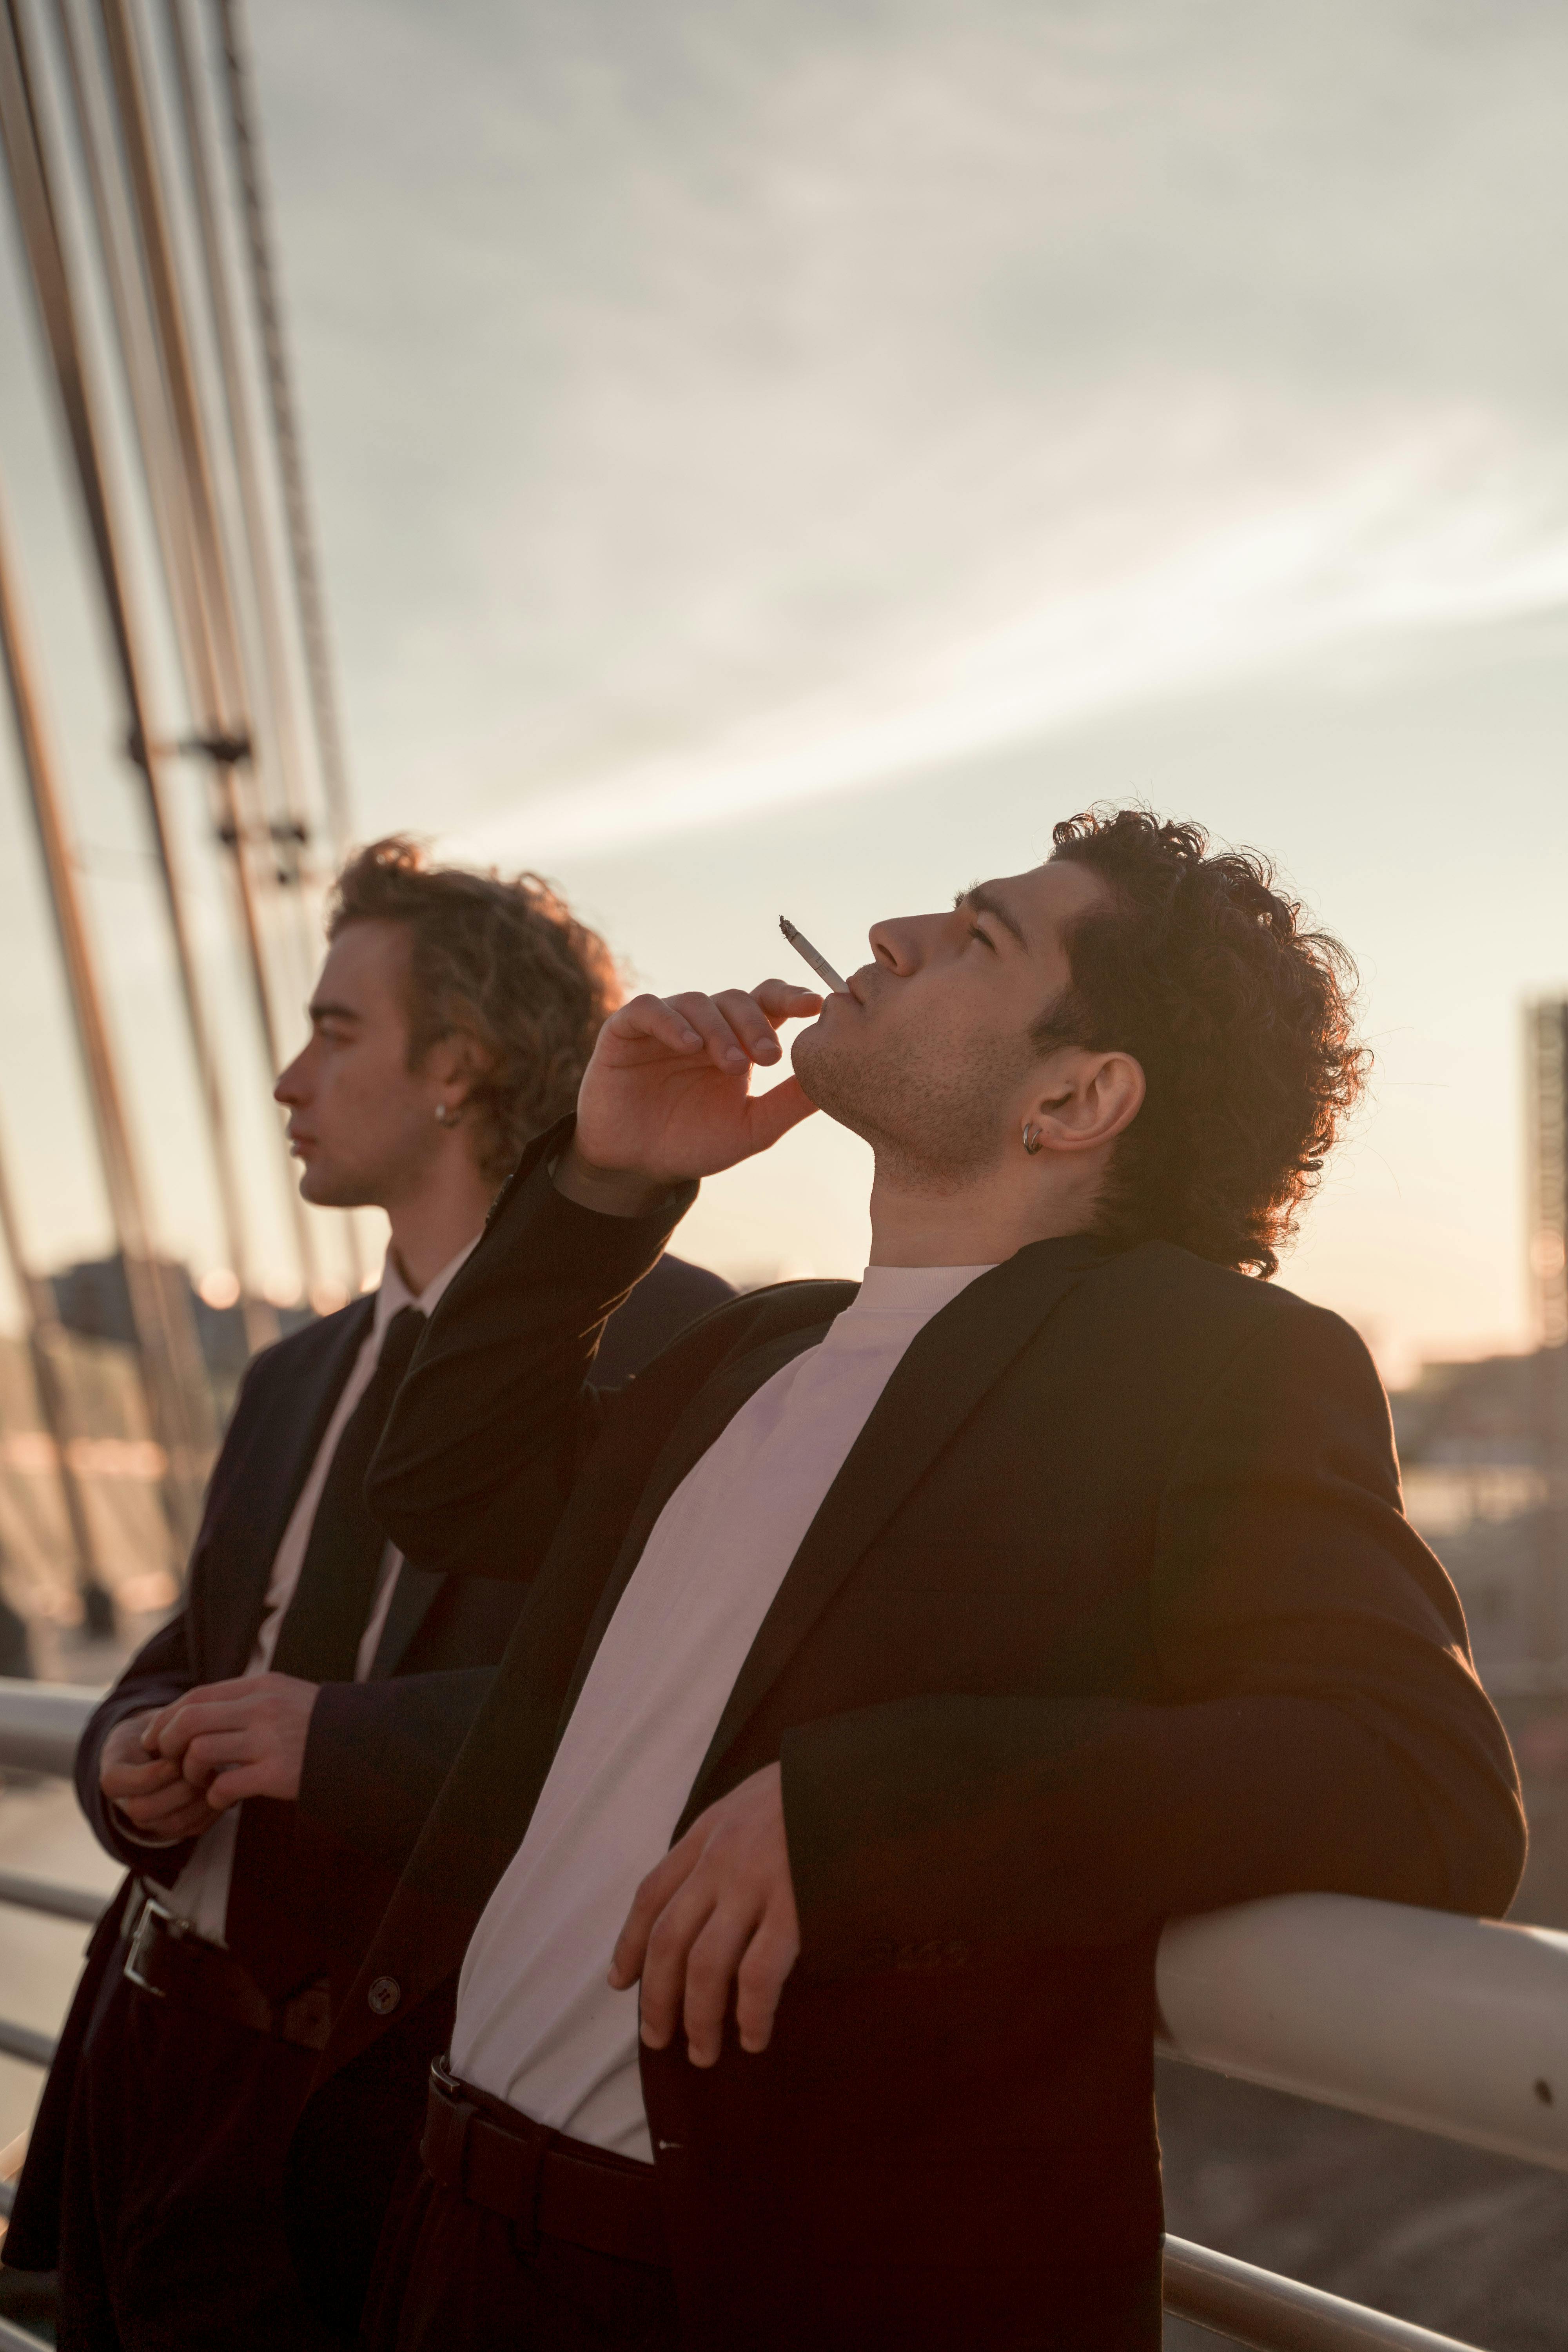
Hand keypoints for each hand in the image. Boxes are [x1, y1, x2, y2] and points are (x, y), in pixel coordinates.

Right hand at [101, 1708, 216, 1842]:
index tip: (175, 1760)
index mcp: (113, 1774)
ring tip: (214, 1779)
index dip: (150, 1774)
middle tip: (201, 1771)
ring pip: (169, 1824)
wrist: (171, 1746)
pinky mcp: (174, 1828)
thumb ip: (165, 1727)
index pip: (117, 1782)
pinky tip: (222, 1791)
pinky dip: (211, 1813)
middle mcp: (125, 1803)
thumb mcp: (158, 1720)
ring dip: (197, 1802)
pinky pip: (191, 1829)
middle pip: (142, 1810)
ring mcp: (149, 1820)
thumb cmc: (166, 1728)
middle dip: (177, 1790)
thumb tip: (190, 1741)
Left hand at [141, 1672, 319, 1812]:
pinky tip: (222, 1800)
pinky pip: (225, 1786)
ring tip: (201, 1782)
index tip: (157, 1737)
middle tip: (170, 1763)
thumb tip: (206, 1711)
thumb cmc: (322, 1724)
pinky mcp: (277, 1773)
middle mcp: (262, 1709)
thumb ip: (250, 1699)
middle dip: (168, 1744)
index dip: (167, 1718)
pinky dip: (214, 1797)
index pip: (197, 1696)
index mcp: (262, 1687)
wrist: (367, 1743)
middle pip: (190, 1721)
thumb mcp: (287, 1695)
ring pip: (201, 1752)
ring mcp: (269, 1741)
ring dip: (190, 1773)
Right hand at [559, 980, 822, 1213]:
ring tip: (734, 1065)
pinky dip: (671, 1022)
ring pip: (698, 1003)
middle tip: (770, 1057)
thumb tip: (836, 1079)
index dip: (791, 996)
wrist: (637, 1165)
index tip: (816, 1005)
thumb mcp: (751, 1128)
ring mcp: (665, 1024)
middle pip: (737, 999)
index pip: (768, 1002)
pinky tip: (690, 1045)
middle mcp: (704, 1025)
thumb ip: (789, 1103)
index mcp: (737, 1040)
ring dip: (720, 1030)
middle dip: (757, 1024)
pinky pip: (649, 1010)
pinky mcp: (626, 1030)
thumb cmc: (695, 1142)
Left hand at [608, 1763, 799, 2065]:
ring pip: (705, 1965)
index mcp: (708, 1832)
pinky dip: (750, 2013)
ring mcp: (755, 1883)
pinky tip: (753, 2036)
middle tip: (657, 2040)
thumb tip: (711, 1893)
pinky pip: (758, 1973)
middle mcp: (720, 1859)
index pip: (651, 1895)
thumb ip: (726, 1840)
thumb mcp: (753, 1800)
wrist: (862, 1770)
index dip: (628, 1943)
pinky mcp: (794, 1907)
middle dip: (656, 1998)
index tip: (620, 1983)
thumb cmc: (814, 1789)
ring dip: (697, 2017)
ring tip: (703, 2052)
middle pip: (667, 1940)